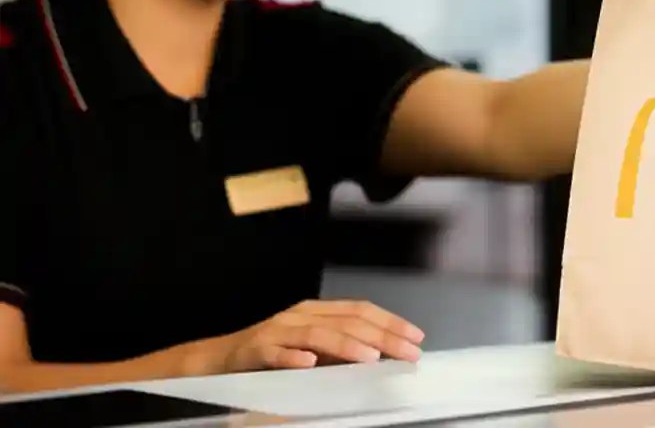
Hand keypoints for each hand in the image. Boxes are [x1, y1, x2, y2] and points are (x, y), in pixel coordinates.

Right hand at [200, 300, 424, 373]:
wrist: (216, 361)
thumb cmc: (271, 359)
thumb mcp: (312, 352)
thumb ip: (341, 353)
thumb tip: (383, 358)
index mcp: (316, 313)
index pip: (360, 310)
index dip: (391, 321)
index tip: (417, 337)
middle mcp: (299, 315)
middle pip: (346, 321)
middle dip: (382, 336)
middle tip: (408, 353)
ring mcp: (276, 331)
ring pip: (315, 334)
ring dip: (345, 345)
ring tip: (371, 357)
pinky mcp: (253, 350)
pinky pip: (275, 353)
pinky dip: (292, 358)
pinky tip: (309, 365)